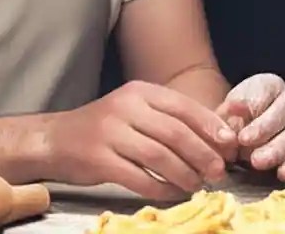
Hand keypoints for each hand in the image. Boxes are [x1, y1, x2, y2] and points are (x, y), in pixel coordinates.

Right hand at [46, 80, 238, 199]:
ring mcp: (110, 133)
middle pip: (174, 132)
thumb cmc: (105, 128)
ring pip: (158, 156)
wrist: (55, 140)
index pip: (184, 107)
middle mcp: (126, 108)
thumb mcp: (136, 112)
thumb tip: (216, 139)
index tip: (229, 144)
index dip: (210, 126)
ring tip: (198, 185)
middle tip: (218, 171)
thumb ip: (170, 120)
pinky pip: (138, 177)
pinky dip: (160, 188)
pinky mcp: (98, 159)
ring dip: (184, 174)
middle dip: (202, 154)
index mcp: (140, 92)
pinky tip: (173, 193)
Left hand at [216, 73, 284, 180]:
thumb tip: (234, 108)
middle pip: (283, 112)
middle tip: (244, 142)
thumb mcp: (227, 110)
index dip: (252, 106)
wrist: (242, 135)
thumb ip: (230, 110)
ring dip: (276, 149)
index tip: (238, 118)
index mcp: (271, 86)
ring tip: (256, 162)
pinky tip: (282, 173)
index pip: (265, 91)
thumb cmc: (235, 118)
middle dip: (263, 128)